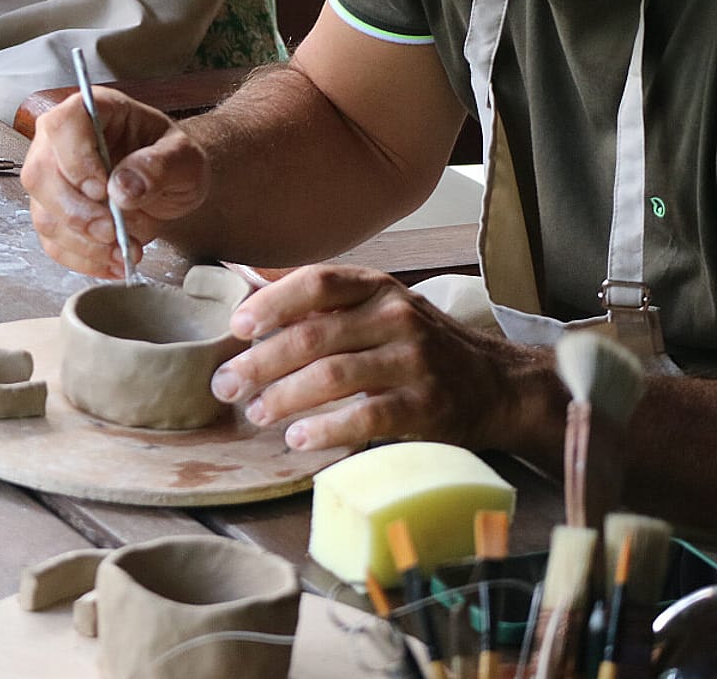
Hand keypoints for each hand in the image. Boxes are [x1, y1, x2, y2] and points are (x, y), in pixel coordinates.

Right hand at [21, 87, 209, 277]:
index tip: (102, 190)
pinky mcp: (55, 214)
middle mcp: (61, 143)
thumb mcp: (184, 158)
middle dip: (78, 213)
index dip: (75, 159)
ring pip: (44, 214)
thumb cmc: (172, 159)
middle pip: (41, 174)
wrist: (170, 183)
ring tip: (124, 250)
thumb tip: (123, 189)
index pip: (63, 125)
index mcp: (94, 112)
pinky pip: (54, 243)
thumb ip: (158, 167)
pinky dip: (84, 259)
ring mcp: (53, 180)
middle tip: (113, 231)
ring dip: (84, 242)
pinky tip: (113, 261)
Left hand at [209, 264, 537, 452]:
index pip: (317, 283)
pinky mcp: (426, 405)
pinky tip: (298, 439)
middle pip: (314, 336)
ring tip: (255, 413)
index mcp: (376, 287)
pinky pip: (367, 417)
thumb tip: (243, 285)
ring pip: (334, 376)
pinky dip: (327, 429)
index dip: (272, 303)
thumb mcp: (376, 307)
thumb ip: (319, 301)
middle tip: (225, 385)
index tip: (236, 327)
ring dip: (284, 397)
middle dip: (260, 363)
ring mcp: (413, 360)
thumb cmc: (416, 345)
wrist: (495, 384)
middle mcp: (395, 316)